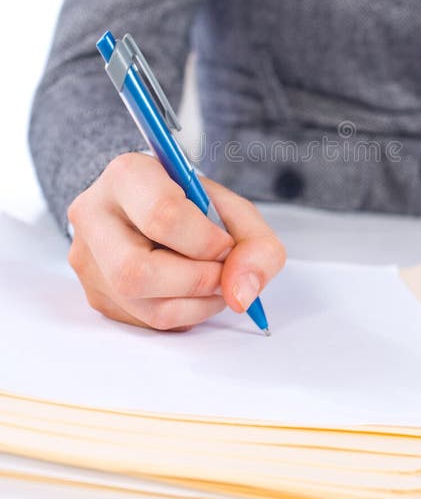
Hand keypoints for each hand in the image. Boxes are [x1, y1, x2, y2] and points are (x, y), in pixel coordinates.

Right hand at [67, 152, 285, 329]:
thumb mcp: (231, 208)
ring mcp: (88, 259)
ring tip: (213, 282)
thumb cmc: (190, 204)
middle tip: (222, 273)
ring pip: (142, 305)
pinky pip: (146, 323)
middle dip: (197, 280)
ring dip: (196, 304)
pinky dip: (184, 314)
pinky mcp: (96, 295)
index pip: (162, 216)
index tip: (225, 244)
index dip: (205, 241)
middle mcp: (95, 216)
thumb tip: (241, 294)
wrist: (154, 210)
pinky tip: (191, 292)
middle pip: (137, 271)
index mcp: (127, 176)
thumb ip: (254, 243)